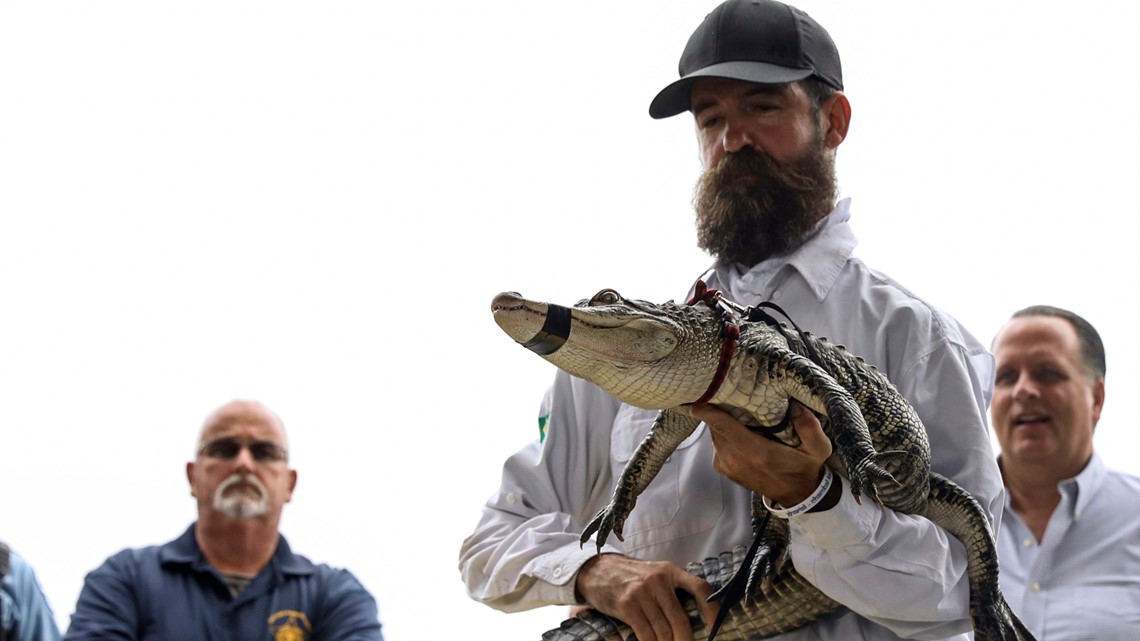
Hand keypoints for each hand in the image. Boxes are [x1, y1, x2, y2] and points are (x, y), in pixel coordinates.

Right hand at [575, 553, 717, 640]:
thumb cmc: (629, 577)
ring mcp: (642, 592)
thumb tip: (693, 619)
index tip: (716, 629)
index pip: (700, 589)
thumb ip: (672, 591)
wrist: (596, 570)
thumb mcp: (654, 574)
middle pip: (681, 621)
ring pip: (664, 632)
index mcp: (671, 571)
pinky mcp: (627, 605)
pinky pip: (646, 635)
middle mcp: (658, 580)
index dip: (713, 611)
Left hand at [691, 402, 831, 505]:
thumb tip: (795, 405)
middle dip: (717, 410)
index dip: (707, 410)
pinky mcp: (723, 468)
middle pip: (715, 427)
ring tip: (735, 410)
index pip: (722, 426)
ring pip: (714, 434)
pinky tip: (737, 428)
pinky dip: (722, 433)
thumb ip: (809, 427)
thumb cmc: (805, 468)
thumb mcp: (818, 448)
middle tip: (727, 392)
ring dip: (720, 421)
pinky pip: (716, 443)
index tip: (698, 396)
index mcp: (756, 453)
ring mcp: (727, 466)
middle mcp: (736, 460)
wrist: (797, 496)